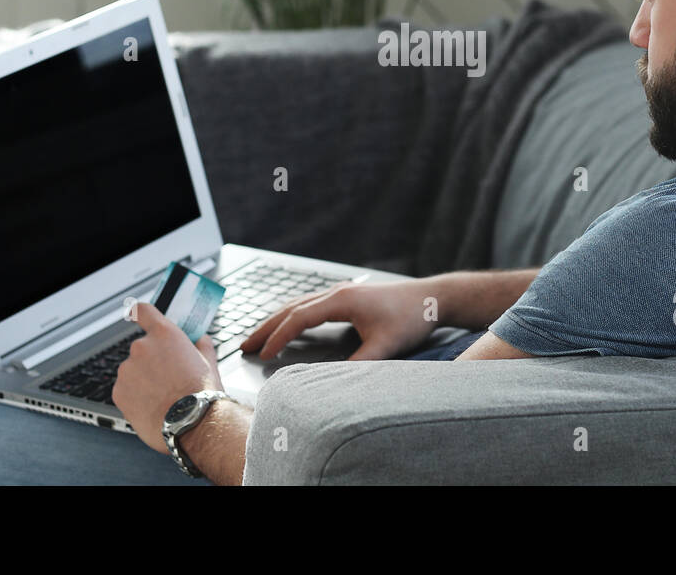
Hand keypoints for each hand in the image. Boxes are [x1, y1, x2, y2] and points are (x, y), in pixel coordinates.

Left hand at [112, 302, 222, 453]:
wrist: (192, 424)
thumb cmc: (202, 394)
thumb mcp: (209, 363)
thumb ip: (201, 346)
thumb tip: (201, 340)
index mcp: (165, 335)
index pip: (143, 311)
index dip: (139, 311)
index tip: (135, 312)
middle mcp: (142, 347)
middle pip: (141, 348)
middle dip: (151, 361)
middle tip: (167, 378)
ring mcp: (127, 370)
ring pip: (132, 372)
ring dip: (142, 380)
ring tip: (162, 397)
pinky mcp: (118, 392)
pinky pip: (125, 390)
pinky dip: (134, 397)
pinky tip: (152, 406)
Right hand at [240, 278, 439, 360]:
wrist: (432, 298)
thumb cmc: (411, 318)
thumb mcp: (386, 345)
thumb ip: (361, 363)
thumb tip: (335, 382)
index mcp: (342, 300)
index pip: (299, 318)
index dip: (278, 337)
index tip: (263, 354)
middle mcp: (338, 292)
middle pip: (291, 308)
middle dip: (266, 327)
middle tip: (244, 345)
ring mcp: (342, 292)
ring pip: (299, 304)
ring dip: (277, 320)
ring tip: (258, 337)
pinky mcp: (348, 297)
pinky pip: (310, 304)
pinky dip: (292, 315)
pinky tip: (290, 326)